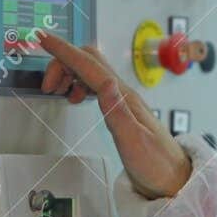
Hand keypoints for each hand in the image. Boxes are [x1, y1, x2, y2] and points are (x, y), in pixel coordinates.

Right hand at [36, 29, 191, 199]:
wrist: (174, 178)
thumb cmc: (155, 165)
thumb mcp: (133, 142)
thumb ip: (117, 112)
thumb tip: (104, 82)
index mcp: (123, 97)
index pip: (89, 65)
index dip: (63, 50)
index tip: (42, 38)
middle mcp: (123, 93)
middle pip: (89, 60)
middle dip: (62, 62)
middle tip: (47, 85)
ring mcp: (122, 99)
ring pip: (90, 71)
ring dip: (69, 73)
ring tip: (56, 91)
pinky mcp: (120, 108)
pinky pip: (94, 84)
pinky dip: (78, 84)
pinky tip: (74, 98)